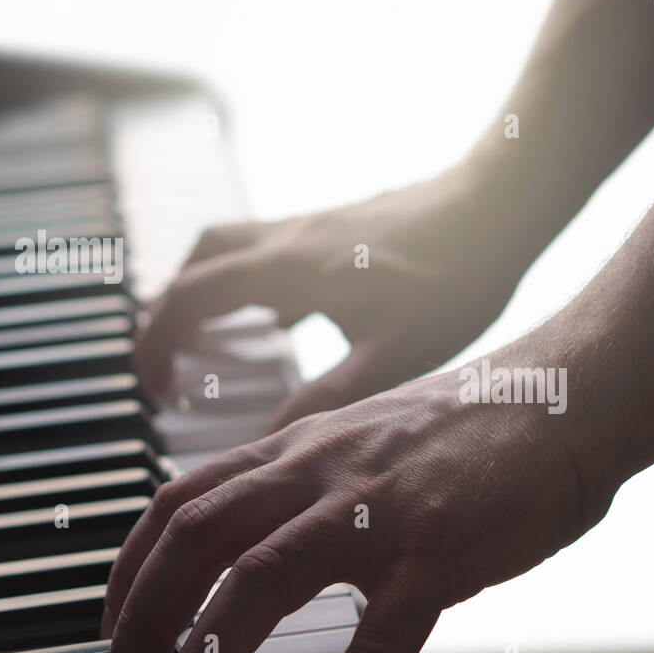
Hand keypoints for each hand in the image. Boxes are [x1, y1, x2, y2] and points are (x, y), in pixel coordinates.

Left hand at [101, 368, 593, 652]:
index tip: (117, 619)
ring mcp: (377, 509)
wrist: (561, 399)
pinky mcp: (436, 550)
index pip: (184, 498)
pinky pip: (377, 634)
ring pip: (260, 579)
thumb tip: (265, 529)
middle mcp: (322, 470)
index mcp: (302, 446)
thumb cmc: (473, 427)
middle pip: (198, 535)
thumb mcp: (366, 436)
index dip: (133, 565)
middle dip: (145, 610)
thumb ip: (311, 477)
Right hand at [135, 164, 543, 433]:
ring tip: (211, 338)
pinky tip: (287, 317)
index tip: (153, 385)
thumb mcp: (391, 354)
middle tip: (169, 361)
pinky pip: (274, 249)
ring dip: (207, 288)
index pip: (189, 298)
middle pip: (197, 264)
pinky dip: (258, 282)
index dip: (158, 341)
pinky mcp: (341, 227)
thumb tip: (269, 445)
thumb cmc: (454, 276)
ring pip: (230, 247)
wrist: (499, 206)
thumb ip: (326, 398)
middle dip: (169, 312)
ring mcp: (314, 227)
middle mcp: (288, 238)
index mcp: (286, 268)